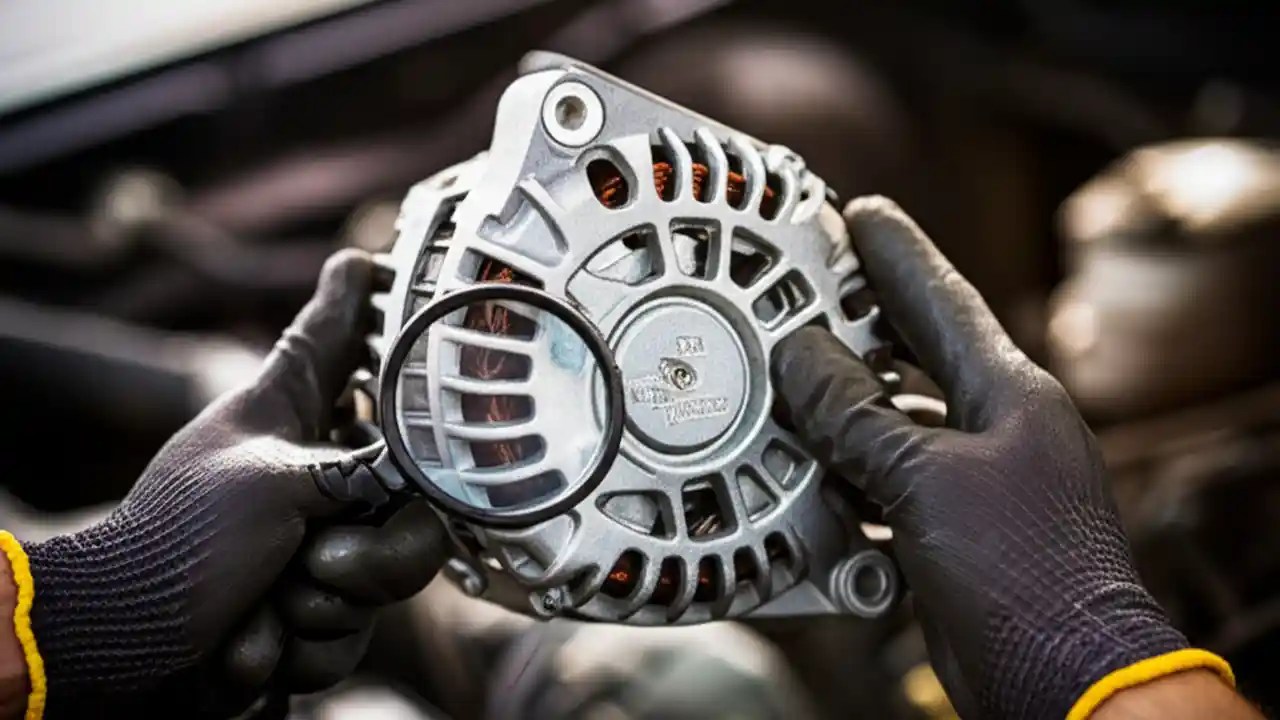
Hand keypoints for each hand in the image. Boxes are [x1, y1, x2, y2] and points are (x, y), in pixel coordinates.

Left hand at [20, 250, 445, 716]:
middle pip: (405, 486)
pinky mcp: (314, 601)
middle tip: (320, 562)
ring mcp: (319, 537)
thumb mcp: (274, 486)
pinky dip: (309, 647)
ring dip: (328, 608)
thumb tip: (412, 473)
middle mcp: (312, 467)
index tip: (372, 258)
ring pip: (391, 570)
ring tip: (271, 606)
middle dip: (375, 553)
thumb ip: (357, 472)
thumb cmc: (183, 541)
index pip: (331, 335)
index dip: (356, 298)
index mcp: (284, 411)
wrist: (134, 637)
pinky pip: (355, 627)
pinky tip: (259, 641)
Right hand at [772, 198, 1224, 718]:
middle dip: (857, 331)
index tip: (862, 214)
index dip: (898, 253)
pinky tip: (814, 484)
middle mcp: (998, 430)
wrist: (1062, 679)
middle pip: (912, 360)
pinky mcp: (956, 531)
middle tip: (806, 292)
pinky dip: (849, 482)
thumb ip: (857, 416)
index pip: (944, 301)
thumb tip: (803, 359)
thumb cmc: (1027, 577)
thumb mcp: (925, 479)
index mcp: (1010, 395)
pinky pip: (890, 485)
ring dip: (841, 419)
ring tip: (788, 394)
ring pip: (894, 427)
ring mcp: (978, 482)